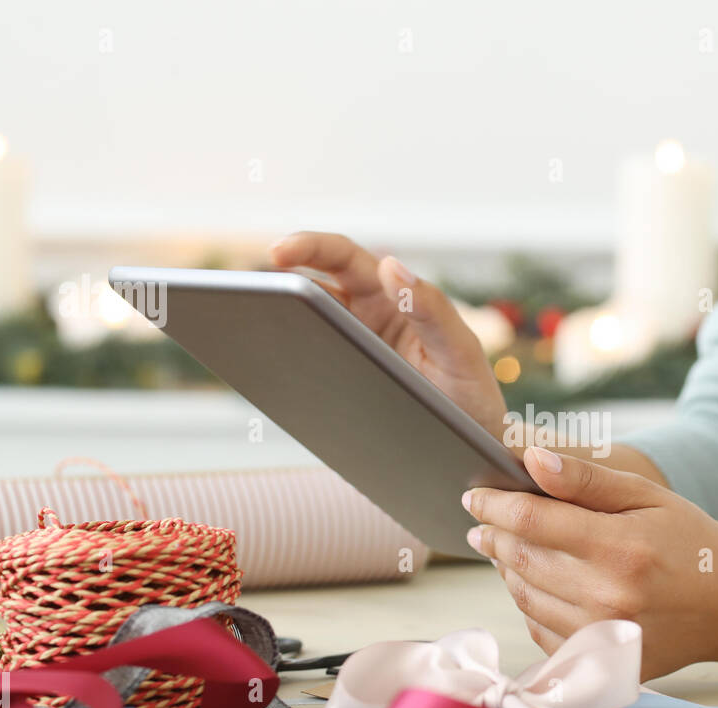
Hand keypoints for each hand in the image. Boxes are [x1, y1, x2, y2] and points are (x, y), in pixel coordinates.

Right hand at [270, 231, 509, 441]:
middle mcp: (369, 314)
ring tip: (244, 326)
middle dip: (277, 279)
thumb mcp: (459, 353)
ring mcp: (351, 348)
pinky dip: (282, 361)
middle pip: (313, 282)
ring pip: (304, 323)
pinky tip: (264, 371)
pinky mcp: (340, 381)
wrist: (473, 451)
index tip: (279, 253)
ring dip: (275, 321)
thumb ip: (432, 311)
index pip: (344, 257)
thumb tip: (390, 264)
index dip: (309, 246)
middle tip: (249, 293)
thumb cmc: (472, 397)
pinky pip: (305, 364)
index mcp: (395, 295)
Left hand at [461, 446, 717, 679]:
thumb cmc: (689, 541)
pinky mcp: (599, 664)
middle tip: (482, 522)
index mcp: (620, 549)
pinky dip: (529, 604)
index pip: (530, 521)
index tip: (474, 496)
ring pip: (524, 596)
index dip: (493, 505)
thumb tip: (530, 459)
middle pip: (520, 559)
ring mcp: (601, 638)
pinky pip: (540, 630)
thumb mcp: (646, 496)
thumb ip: (585, 479)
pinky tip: (537, 583)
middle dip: (493, 536)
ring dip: (507, 569)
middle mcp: (607, 598)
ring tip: (507, 548)